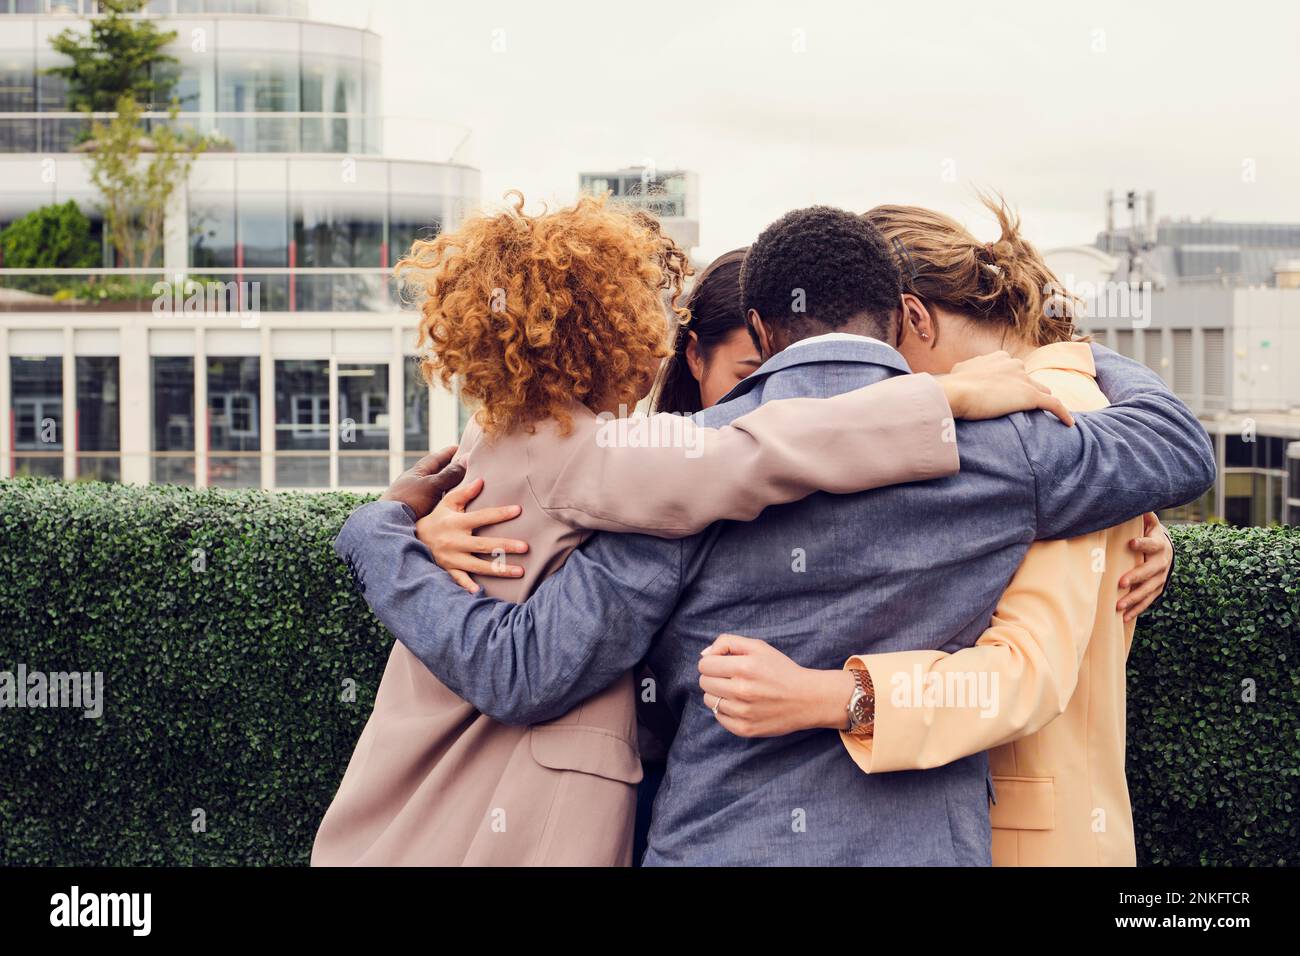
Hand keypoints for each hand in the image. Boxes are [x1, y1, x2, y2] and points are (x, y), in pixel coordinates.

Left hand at [381, 447, 466, 518]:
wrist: (389, 523)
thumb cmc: (408, 500)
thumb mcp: (431, 485)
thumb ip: (449, 474)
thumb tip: (466, 459)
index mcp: (417, 472)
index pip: (435, 458)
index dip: (448, 452)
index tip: (460, 447)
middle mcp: (416, 483)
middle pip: (436, 472)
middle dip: (450, 469)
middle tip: (466, 466)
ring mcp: (416, 497)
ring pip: (437, 488)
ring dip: (449, 486)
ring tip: (464, 485)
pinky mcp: (417, 511)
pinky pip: (436, 501)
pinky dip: (445, 499)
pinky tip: (452, 504)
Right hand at [415, 477, 527, 593]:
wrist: (412, 538)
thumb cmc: (437, 518)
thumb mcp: (447, 503)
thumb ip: (464, 492)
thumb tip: (481, 480)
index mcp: (457, 523)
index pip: (482, 517)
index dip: (500, 514)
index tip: (518, 510)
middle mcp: (455, 541)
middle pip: (484, 545)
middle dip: (505, 546)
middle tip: (525, 547)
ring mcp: (452, 558)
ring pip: (478, 565)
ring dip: (499, 569)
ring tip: (520, 571)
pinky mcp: (448, 569)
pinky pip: (460, 580)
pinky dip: (468, 586)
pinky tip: (482, 592)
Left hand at [697, 634, 855, 736]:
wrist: (807, 699)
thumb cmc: (781, 670)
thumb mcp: (758, 646)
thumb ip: (727, 643)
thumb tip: (704, 655)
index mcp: (744, 667)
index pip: (704, 665)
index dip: (712, 662)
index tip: (723, 664)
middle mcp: (742, 690)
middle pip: (704, 682)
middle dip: (714, 677)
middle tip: (731, 678)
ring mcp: (743, 712)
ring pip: (709, 701)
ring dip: (718, 694)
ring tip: (737, 691)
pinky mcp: (744, 729)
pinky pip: (719, 717)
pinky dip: (726, 710)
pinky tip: (741, 704)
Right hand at [938, 351, 1074, 425]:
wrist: (957, 392)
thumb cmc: (953, 384)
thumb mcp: (959, 371)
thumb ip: (967, 371)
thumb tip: (959, 376)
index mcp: (1000, 358)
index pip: (1013, 369)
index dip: (1012, 381)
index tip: (1007, 392)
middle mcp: (1015, 365)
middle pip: (1029, 380)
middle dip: (1027, 390)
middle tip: (1021, 405)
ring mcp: (1024, 380)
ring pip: (1042, 391)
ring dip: (1042, 400)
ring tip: (1045, 413)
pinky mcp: (1031, 397)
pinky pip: (1054, 404)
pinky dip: (1063, 413)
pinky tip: (1068, 422)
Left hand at [1118, 512, 1172, 621]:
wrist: (1166, 548)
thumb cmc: (1149, 533)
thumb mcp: (1148, 522)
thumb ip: (1142, 515)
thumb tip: (1133, 500)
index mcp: (1159, 544)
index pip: (1152, 544)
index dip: (1143, 543)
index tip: (1132, 543)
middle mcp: (1163, 562)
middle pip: (1150, 571)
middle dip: (1136, 577)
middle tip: (1121, 583)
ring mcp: (1161, 577)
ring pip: (1149, 589)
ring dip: (1134, 598)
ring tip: (1118, 606)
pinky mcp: (1158, 589)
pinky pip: (1148, 600)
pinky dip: (1137, 609)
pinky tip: (1124, 617)